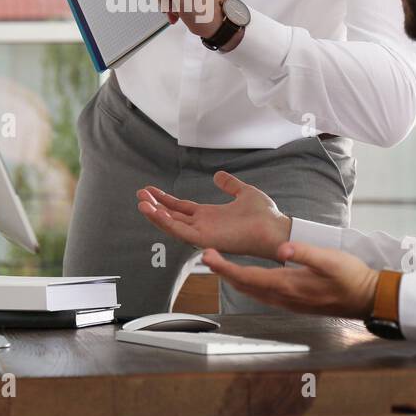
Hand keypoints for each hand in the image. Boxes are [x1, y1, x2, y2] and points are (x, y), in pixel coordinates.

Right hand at [136, 170, 291, 261]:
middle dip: (155, 207)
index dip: (166, 200)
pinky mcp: (206, 239)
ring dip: (156, 215)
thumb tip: (219, 176)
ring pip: (173, 225)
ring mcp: (204, 234)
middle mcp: (204, 226)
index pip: (182, 208)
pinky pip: (181, 232)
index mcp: (210, 216)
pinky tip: (155, 213)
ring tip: (141, 203)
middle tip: (140, 195)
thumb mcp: (244, 193)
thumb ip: (230, 185)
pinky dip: (167, 223)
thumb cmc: (265, 215)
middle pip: (172, 216)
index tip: (151, 191)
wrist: (275, 227)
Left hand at [202, 242, 379, 318]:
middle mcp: (283, 297)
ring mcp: (287, 302)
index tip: (208, 256)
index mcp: (288, 285)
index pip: (247, 276)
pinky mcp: (292, 302)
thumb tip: (282, 248)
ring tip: (219, 265)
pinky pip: (262, 294)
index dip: (225, 267)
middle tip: (206, 257)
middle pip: (244, 285)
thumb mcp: (330, 259)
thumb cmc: (350, 277)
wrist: (367, 299)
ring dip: (233, 278)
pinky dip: (248, 284)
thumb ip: (305, 253)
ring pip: (252, 291)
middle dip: (222, 272)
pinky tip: (246, 278)